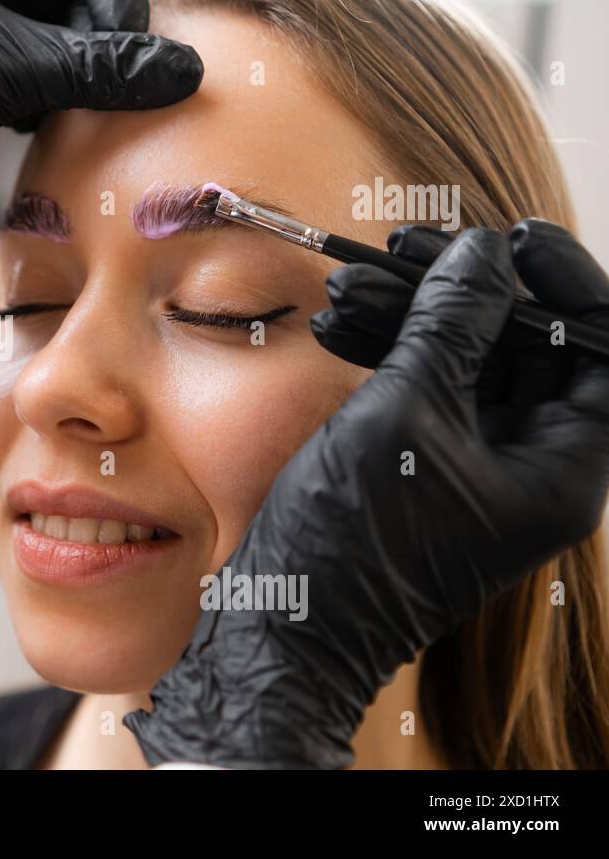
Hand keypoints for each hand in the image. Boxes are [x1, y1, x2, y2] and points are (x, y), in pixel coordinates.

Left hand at [0, 0, 201, 335]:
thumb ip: (91, 68)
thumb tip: (183, 71)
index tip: (131, 43)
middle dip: (106, 32)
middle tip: (125, 83)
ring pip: (57, 39)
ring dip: (86, 71)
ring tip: (97, 109)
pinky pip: (36, 81)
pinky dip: (59, 100)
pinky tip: (57, 129)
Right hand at [124, 222, 608, 767]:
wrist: (285, 624)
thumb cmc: (353, 538)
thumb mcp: (405, 412)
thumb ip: (450, 324)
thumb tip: (482, 254)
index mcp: (563, 468)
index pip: (598, 350)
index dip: (562, 285)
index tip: (511, 239)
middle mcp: (532, 468)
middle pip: (529, 350)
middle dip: (467, 293)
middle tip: (412, 247)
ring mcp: (476, 471)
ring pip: (467, 365)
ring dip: (416, 317)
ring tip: (354, 283)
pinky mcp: (425, 471)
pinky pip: (427, 393)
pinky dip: (391, 354)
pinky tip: (343, 324)